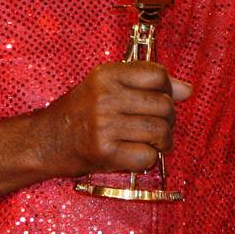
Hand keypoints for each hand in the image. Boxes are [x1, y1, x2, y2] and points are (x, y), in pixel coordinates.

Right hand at [36, 61, 191, 176]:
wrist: (46, 141)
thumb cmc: (82, 112)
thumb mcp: (109, 86)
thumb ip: (148, 84)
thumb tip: (188, 90)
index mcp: (107, 75)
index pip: (158, 75)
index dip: (167, 89)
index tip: (159, 99)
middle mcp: (105, 97)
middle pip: (164, 106)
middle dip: (169, 120)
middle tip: (158, 126)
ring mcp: (104, 124)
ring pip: (160, 131)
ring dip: (163, 141)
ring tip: (152, 142)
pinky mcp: (104, 151)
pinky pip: (147, 156)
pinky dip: (148, 159)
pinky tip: (136, 154)